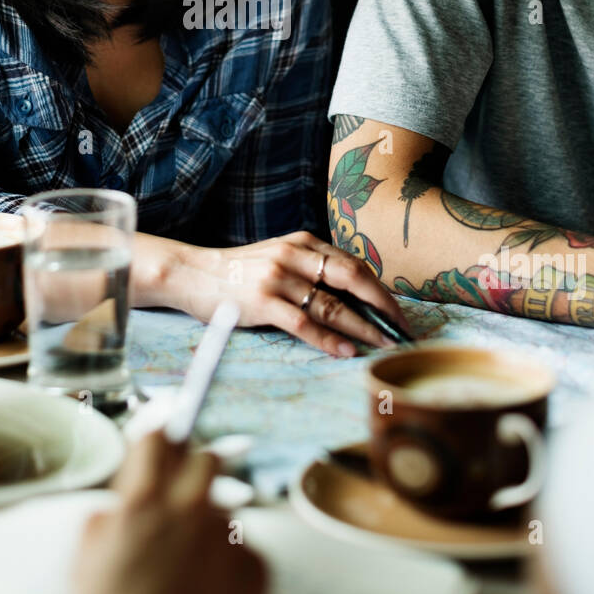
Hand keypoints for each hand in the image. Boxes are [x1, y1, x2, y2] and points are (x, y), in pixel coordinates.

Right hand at [60, 431, 265, 593]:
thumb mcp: (85, 560)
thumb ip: (107, 518)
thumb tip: (119, 507)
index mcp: (143, 500)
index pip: (159, 435)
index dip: (159, 437)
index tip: (161, 439)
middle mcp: (190, 507)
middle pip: (205, 459)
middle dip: (193, 470)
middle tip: (181, 496)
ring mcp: (227, 536)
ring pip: (225, 510)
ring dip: (209, 526)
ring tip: (188, 568)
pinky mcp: (255, 566)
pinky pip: (244, 549)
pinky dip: (228, 564)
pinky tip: (207, 592)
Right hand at [183, 231, 412, 357]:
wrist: (192, 273)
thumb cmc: (239, 272)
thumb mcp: (279, 257)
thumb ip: (311, 269)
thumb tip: (354, 297)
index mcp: (303, 242)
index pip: (354, 264)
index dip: (381, 290)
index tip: (398, 313)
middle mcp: (294, 255)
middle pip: (352, 278)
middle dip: (382, 306)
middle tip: (401, 330)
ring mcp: (278, 277)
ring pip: (332, 304)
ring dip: (363, 328)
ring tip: (383, 345)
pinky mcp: (262, 301)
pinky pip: (304, 323)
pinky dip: (328, 339)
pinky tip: (346, 351)